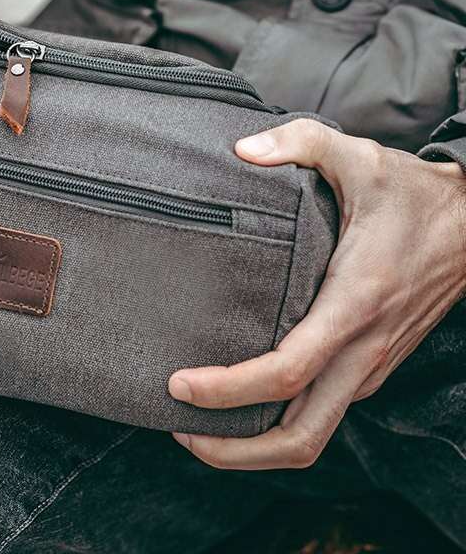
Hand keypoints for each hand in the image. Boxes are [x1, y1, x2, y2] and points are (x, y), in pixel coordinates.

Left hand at [168, 118, 465, 469]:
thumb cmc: (413, 194)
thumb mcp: (358, 155)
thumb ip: (299, 142)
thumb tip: (242, 149)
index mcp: (354, 302)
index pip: (287, 372)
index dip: (228, 389)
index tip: (180, 385)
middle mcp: (363, 347)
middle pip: (300, 436)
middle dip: (236, 450)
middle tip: (182, 430)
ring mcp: (371, 363)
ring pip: (314, 433)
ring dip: (256, 445)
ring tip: (202, 426)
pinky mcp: (372, 362)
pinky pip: (325, 411)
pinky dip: (281, 422)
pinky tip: (245, 400)